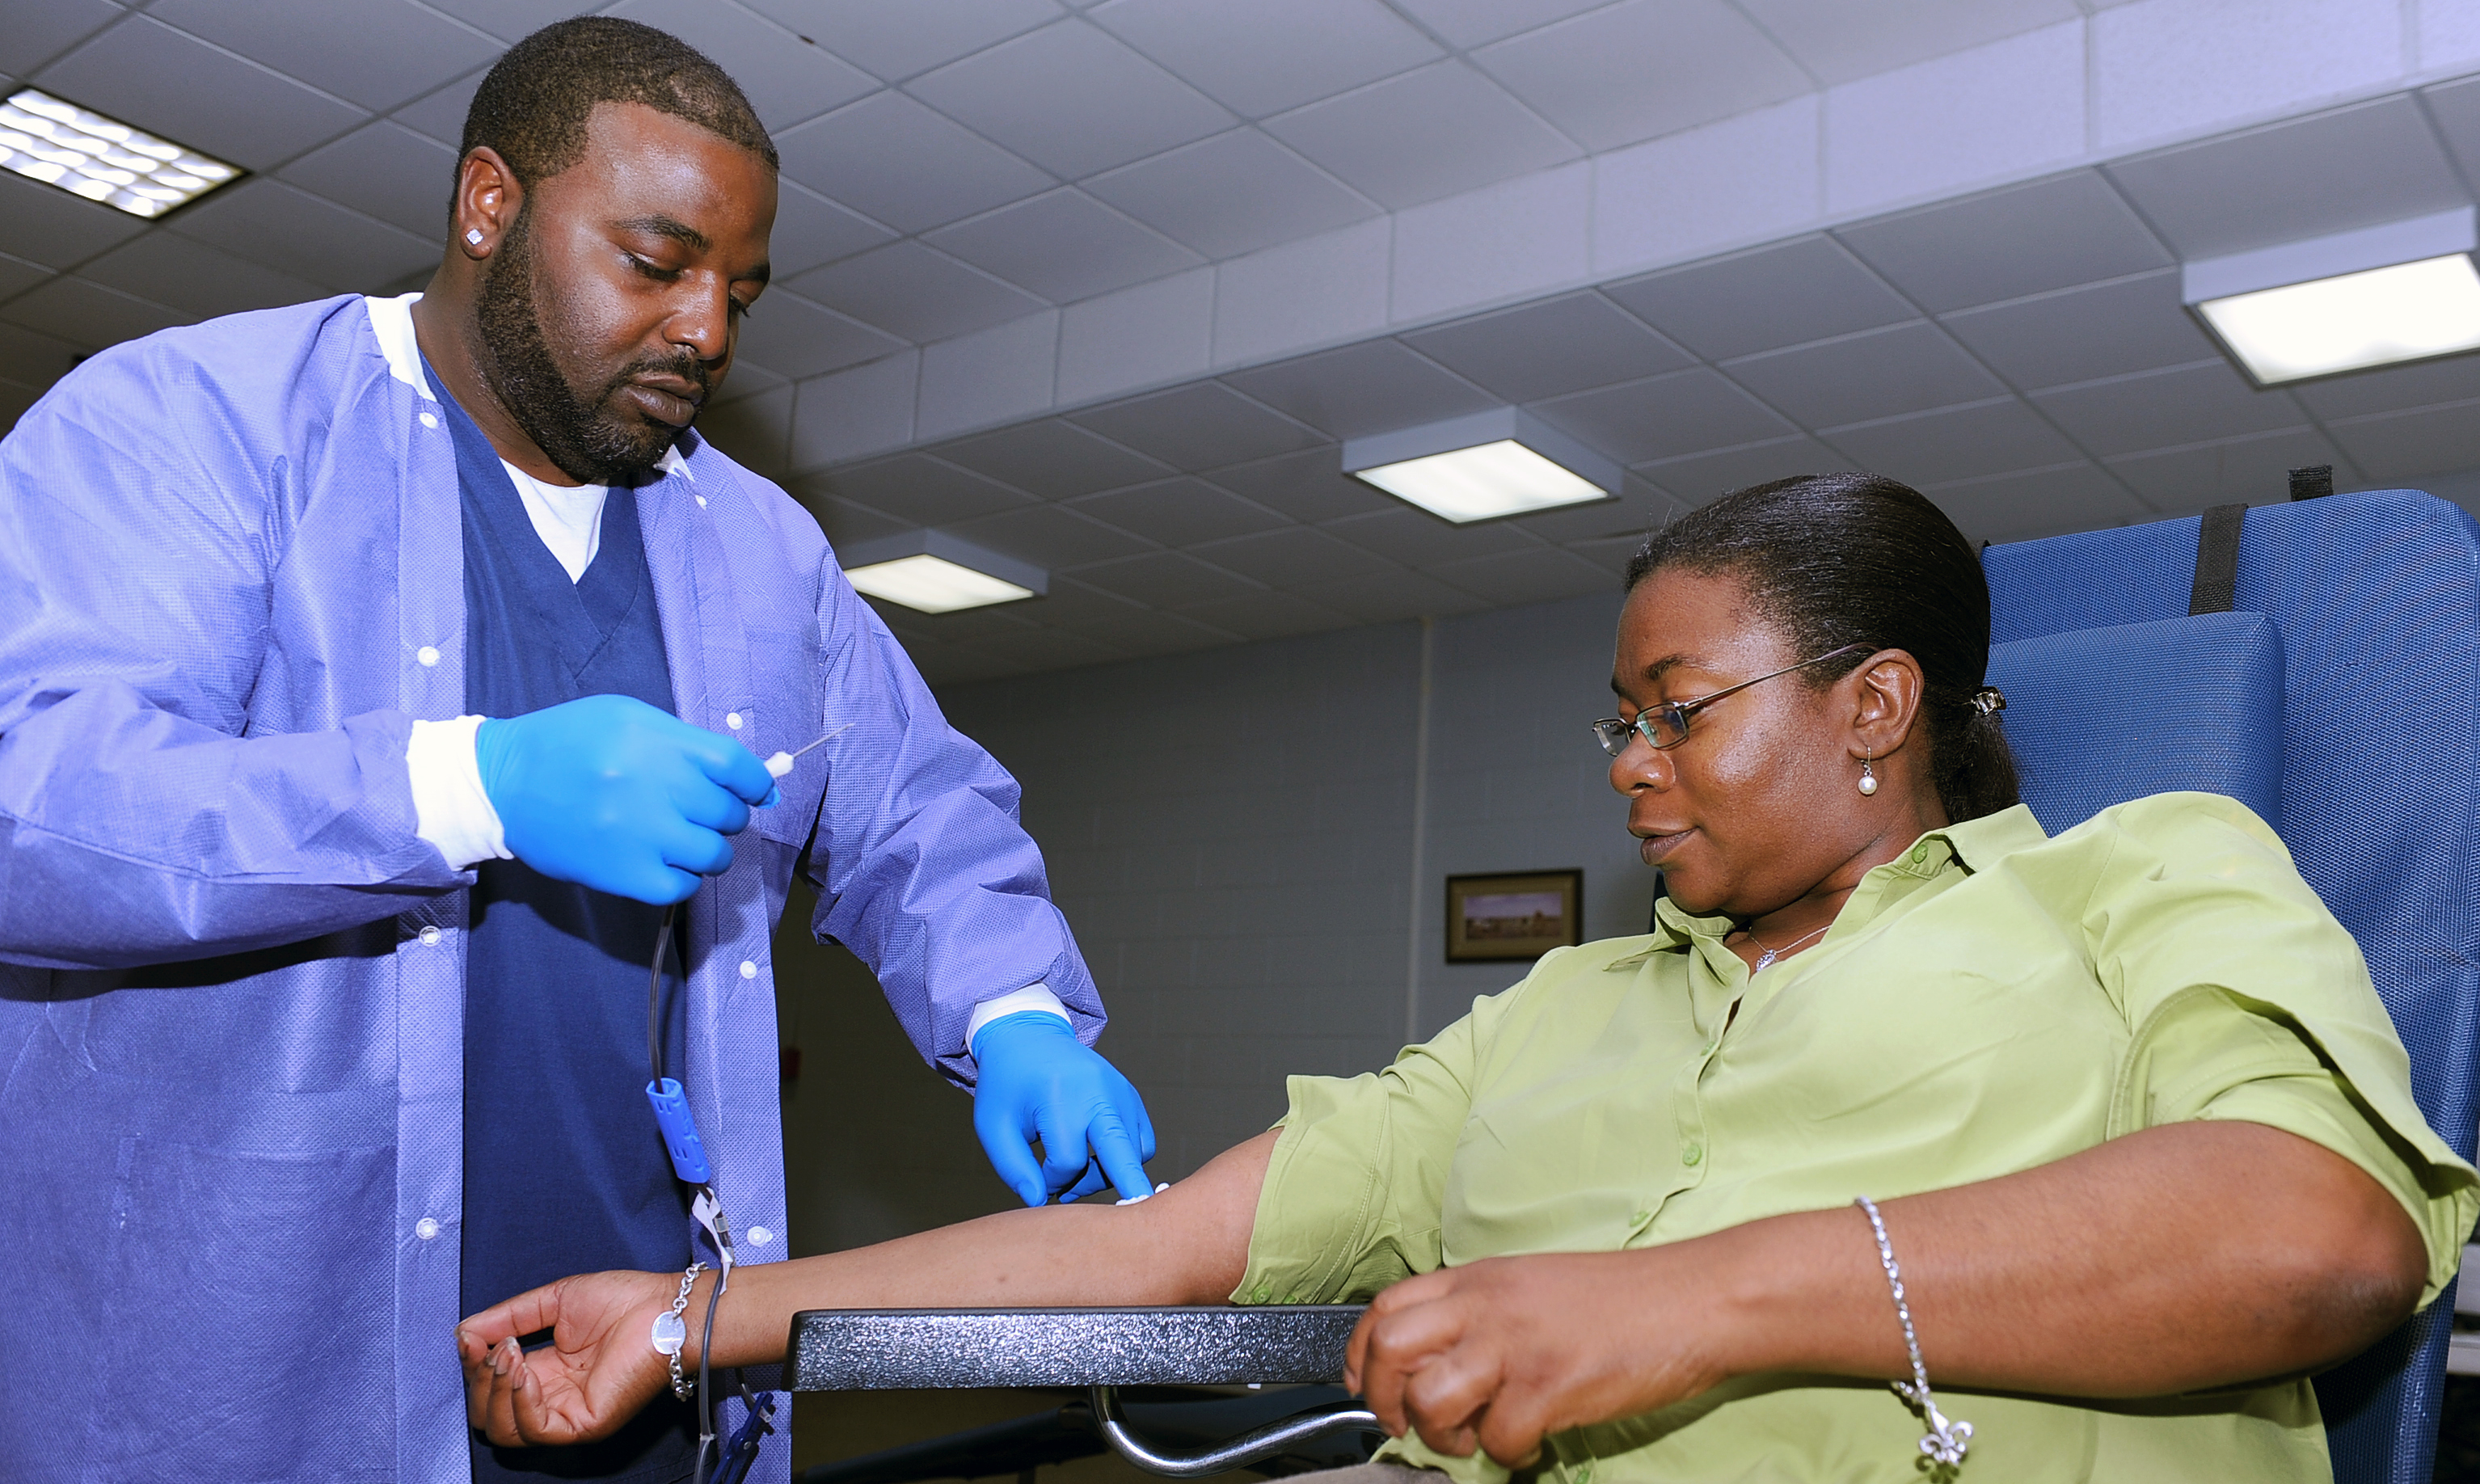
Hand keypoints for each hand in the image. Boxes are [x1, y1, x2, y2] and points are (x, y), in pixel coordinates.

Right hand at [457, 1270, 682, 1447]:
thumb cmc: (623, 1300)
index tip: (467, 1337)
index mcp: (544, 1372)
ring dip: (496, 1390)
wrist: (666, 1307)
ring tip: (511, 1355)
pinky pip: (535, 1430)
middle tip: (496, 1347)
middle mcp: (552, 1398)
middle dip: (479, 1380)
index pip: (490, 1387)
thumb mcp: (552, 1301)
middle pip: (488, 1415)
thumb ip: (506, 1317)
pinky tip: (527, 1372)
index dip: (473, 1365)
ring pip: (504, 1429)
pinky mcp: (585, 1424)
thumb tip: (464, 1332)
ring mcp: (568, 1415)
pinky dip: (519, 1402)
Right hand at [476, 694, 777, 903]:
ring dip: (708, 848)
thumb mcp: (625, 719)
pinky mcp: (625, 874)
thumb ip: (683, 742)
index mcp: (657, 742)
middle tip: (699, 812)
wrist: (500, 785)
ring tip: (681, 839)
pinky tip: (665, 862)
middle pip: (729, 812)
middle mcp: (655, 786)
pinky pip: (683, 885)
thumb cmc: (566, 744)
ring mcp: (641, 834)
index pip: (738, 766)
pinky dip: (683, 877)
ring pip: (714, 853)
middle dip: (724, 813)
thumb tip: (746, 776)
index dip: (756, 782)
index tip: (756, 791)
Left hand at [970, 1012, 1156, 1205]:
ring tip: (1079, 1175)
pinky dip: (1127, 1157)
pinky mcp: (1130, 1095)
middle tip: (1135, 1221)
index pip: (1068, 1162)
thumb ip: (1013, 1168)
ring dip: (1112, 1174)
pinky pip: (1142, 1139)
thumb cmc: (1008, 1084)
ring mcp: (1121, 1092)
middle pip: (1122, 1155)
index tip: (1038, 1177)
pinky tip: (1097, 1160)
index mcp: (1062, 1097)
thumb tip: (1040, 1202)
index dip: (1052, 1181)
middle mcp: (1100, 1093)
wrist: (1028, 1036)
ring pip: (1134, 1152)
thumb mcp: (994, 1125)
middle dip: (1129, 1191)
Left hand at [1344, 1250, 1732, 1466]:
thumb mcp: (1534, 1284)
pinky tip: (1533, 1443)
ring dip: (1442, 1432)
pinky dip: (1509, 1454)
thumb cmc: (1625, 1297)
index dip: (1362, 1353)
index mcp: (1479, 1278)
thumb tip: (1442, 1358)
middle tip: (1412, 1422)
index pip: (1387, 1307)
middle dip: (1386, 1398)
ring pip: (1431, 1396)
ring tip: (1475, 1436)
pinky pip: (1499, 1437)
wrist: (1693, 1299)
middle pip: (1391, 1348)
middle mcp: (1487, 1305)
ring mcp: (1516, 1345)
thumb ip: (1483, 1311)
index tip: (1365, 1384)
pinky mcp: (1551, 1385)